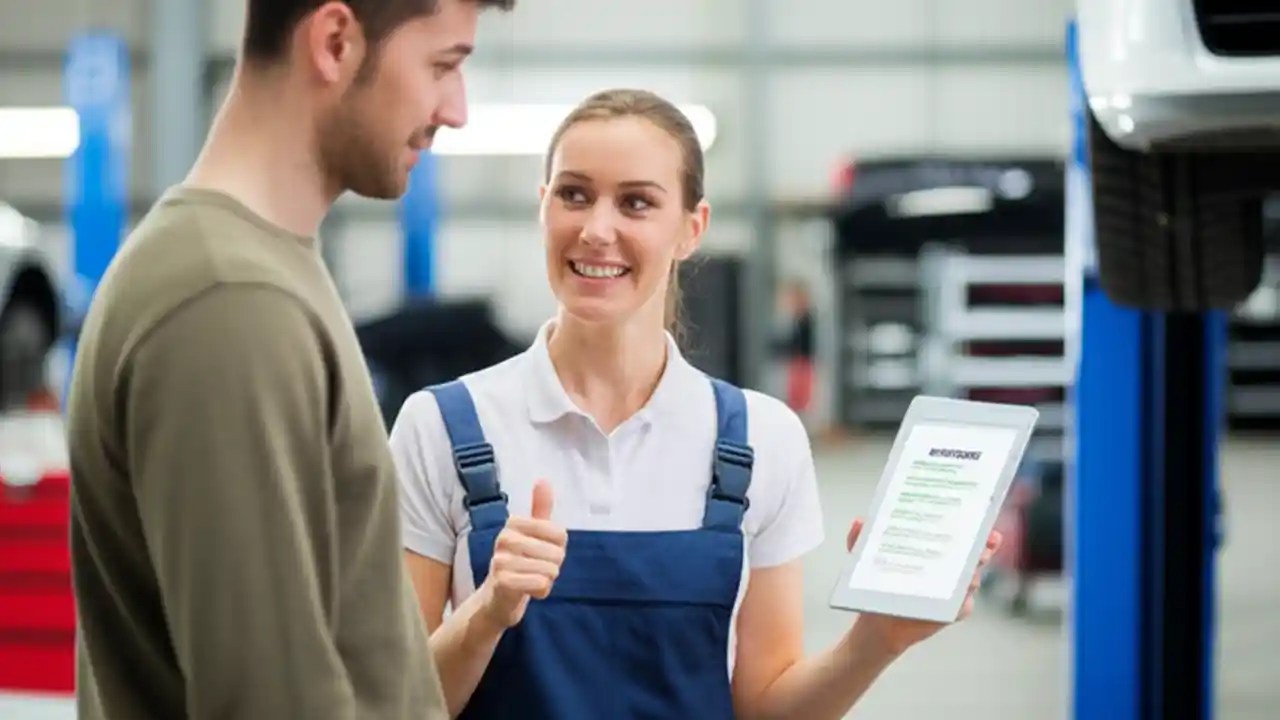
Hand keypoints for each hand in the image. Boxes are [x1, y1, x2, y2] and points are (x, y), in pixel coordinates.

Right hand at [478, 480, 567, 629]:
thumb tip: (543, 479)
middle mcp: (504, 538)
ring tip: (530, 579)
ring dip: (547, 580)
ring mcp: (501, 560)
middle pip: (557, 553)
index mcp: (514, 522)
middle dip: (553, 566)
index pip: (560, 534)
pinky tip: (528, 590)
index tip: (542, 551)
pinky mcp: (502, 582)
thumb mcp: (531, 533)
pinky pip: (540, 584)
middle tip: (535, 568)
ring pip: (550, 570)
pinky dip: (541, 591)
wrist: (497, 598)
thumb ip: (540, 508)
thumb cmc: (519, 561)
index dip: (558, 548)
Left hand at [844, 518, 1002, 656]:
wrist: (877, 622)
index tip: (986, 526)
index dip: (979, 531)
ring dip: (973, 576)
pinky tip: (960, 600)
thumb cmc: (878, 583)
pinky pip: (964, 608)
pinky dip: (963, 603)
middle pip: (975, 556)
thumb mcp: (866, 560)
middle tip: (982, 547)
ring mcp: (953, 592)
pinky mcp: (950, 613)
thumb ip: (860, 539)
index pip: (963, 536)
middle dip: (983, 550)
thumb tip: (858, 522)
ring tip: (968, 573)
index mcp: (936, 550)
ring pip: (973, 581)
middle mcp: (950, 569)